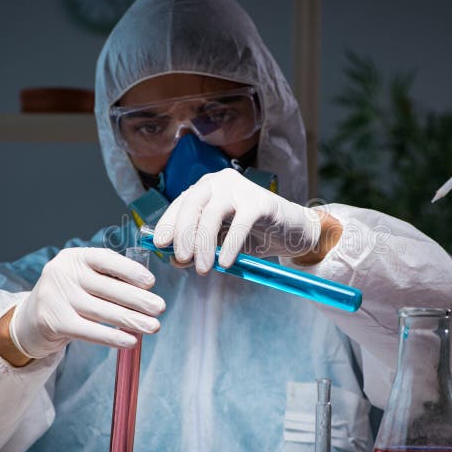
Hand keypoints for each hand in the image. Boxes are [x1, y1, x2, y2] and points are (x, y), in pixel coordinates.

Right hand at [9, 247, 165, 358]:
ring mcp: (55, 297)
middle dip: (138, 299)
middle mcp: (62, 273)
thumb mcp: (84, 278)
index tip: (151, 283)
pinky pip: (90, 331)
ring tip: (153, 326)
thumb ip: (109, 279)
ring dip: (131, 320)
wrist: (30, 319)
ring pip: (102, 311)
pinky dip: (112, 337)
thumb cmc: (69, 295)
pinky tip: (131, 340)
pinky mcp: (53, 321)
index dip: (130, 271)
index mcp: (75, 257)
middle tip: (160, 308)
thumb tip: (146, 291)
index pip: (106, 260)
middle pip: (107, 288)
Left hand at [153, 168, 321, 273]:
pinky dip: (230, 245)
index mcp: (206, 188)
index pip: (180, 204)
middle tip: (182, 260)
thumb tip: (176, 260)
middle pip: (192, 206)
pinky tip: (226, 262)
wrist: (291, 230)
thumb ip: (199, 246)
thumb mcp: (220, 241)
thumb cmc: (253, 234)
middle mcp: (220, 182)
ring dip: (204, 244)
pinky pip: (239, 224)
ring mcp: (240, 189)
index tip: (160, 244)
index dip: (169, 223)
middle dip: (183, 235)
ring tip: (204, 269)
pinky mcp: (260, 202)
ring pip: (212, 215)